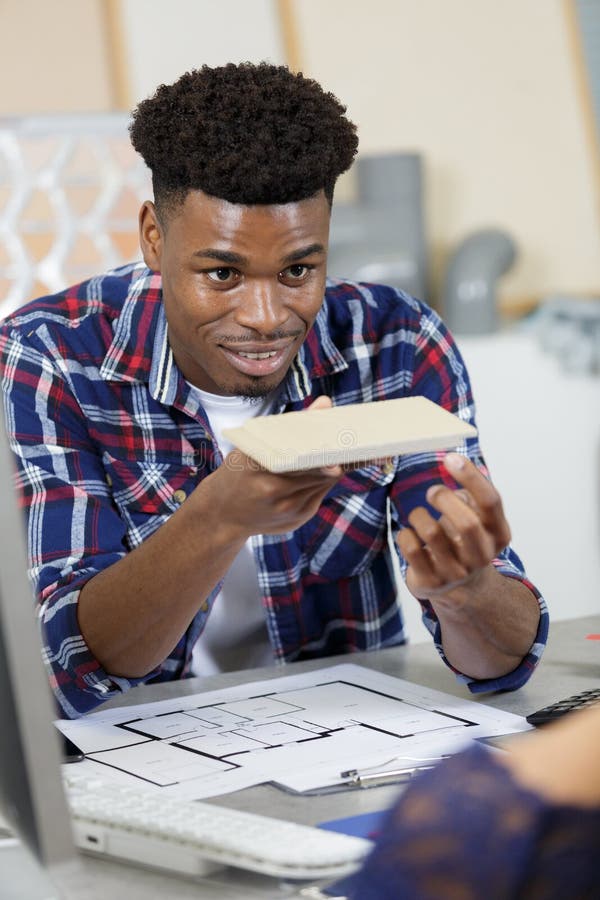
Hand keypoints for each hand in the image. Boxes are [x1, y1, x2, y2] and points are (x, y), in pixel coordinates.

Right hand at [198, 396, 343, 538]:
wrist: (222, 516)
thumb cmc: (238, 474)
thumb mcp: (251, 447)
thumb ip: (288, 426)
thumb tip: (326, 403)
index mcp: (255, 465)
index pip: (300, 452)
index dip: (323, 447)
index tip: (340, 437)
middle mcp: (271, 490)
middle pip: (316, 468)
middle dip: (334, 455)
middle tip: (353, 441)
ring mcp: (286, 509)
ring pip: (322, 482)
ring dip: (333, 467)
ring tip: (345, 450)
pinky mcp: (296, 520)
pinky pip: (319, 494)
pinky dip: (324, 481)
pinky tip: (328, 470)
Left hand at [397, 452, 510, 602]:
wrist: (461, 589)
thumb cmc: (466, 541)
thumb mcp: (478, 518)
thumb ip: (471, 495)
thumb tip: (454, 468)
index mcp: (498, 534)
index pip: (491, 502)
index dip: (471, 477)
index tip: (451, 458)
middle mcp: (481, 556)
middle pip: (467, 522)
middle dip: (443, 499)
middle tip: (432, 492)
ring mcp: (456, 572)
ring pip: (433, 533)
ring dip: (419, 515)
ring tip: (419, 516)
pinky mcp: (431, 582)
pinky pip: (411, 548)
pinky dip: (405, 534)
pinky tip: (410, 534)